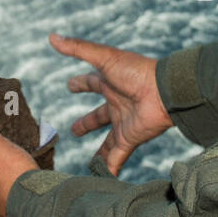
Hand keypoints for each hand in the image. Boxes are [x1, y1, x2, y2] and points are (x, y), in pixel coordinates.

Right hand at [49, 32, 173, 175]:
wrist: (165, 92)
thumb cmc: (136, 71)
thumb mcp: (103, 58)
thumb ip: (78, 49)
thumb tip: (52, 37)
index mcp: (110, 82)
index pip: (91, 82)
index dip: (80, 84)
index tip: (70, 86)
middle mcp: (117, 103)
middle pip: (98, 116)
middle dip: (87, 123)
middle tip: (74, 130)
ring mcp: (124, 122)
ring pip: (108, 141)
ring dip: (100, 152)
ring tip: (89, 162)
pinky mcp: (130, 137)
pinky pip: (117, 156)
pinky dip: (110, 168)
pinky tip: (102, 179)